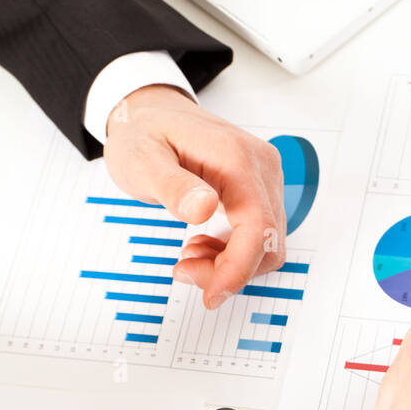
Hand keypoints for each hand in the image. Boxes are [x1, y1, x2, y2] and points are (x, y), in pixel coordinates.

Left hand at [104, 84, 286, 308]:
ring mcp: (264, 177)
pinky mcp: (260, 188)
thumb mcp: (142, 160)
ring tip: (189, 256)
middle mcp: (260, 166)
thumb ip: (172, 186)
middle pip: (268, 241)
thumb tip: (204, 208)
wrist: (150, 114)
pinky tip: (201, 245)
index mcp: (236, 158)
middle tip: (184, 271)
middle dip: (230, 270)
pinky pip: (260, 234)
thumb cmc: (143, 135)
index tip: (212, 295)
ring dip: (232, 264)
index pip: (257, 228)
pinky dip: (234, 253)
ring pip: (268, 243)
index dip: (238, 270)